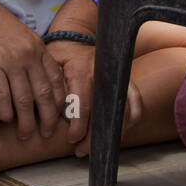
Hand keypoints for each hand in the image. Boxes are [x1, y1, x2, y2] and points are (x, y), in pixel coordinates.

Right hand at [0, 0, 67, 140]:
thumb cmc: (2, 31)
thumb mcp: (26, 40)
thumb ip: (37, 60)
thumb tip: (47, 86)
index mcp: (39, 50)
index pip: (56, 81)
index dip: (59, 102)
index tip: (59, 117)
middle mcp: (28, 56)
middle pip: (43, 94)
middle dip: (46, 118)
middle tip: (45, 134)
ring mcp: (10, 61)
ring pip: (23, 99)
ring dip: (25, 121)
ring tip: (24, 134)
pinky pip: (1, 93)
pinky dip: (5, 109)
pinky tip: (6, 120)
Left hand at [46, 41, 143, 157]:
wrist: (77, 35)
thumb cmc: (61, 53)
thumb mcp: (50, 65)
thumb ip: (53, 86)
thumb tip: (55, 112)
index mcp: (80, 71)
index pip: (83, 105)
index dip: (78, 127)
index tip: (72, 140)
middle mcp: (102, 74)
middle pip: (103, 113)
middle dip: (93, 137)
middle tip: (81, 151)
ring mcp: (116, 76)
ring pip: (122, 110)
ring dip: (112, 132)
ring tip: (98, 146)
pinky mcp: (125, 79)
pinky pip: (136, 101)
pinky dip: (131, 118)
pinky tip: (119, 132)